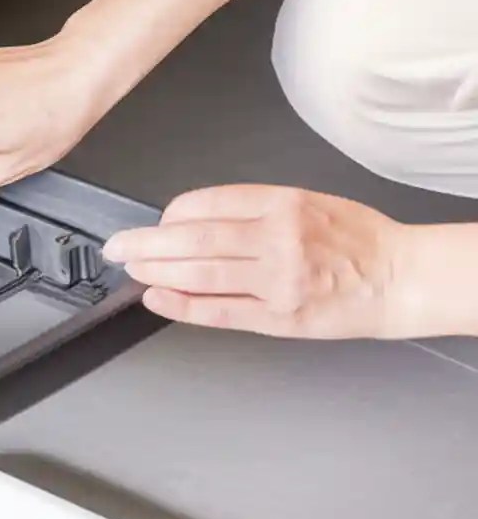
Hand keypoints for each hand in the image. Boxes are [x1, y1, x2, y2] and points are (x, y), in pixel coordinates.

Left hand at [102, 184, 416, 338]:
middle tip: (117, 246)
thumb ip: (253, 209)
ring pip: (200, 273)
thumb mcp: (308, 201)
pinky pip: (219, 311)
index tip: (154, 223)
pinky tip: (156, 299)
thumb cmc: (357, 240)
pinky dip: (181, 306)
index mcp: (284, 204)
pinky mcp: (280, 317)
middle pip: (194, 239)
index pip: (208, 204)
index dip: (170, 215)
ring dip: (156, 272)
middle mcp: (278, 239)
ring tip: (131, 269)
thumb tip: (192, 219)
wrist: (401, 278)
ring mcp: (278, 280)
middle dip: (146, 243)